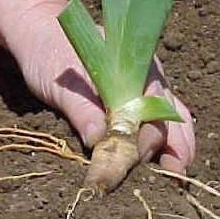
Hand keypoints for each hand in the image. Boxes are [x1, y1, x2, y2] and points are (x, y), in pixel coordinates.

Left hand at [16, 15, 195, 173]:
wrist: (41, 41)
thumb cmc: (52, 56)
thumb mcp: (62, 86)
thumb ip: (82, 111)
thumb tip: (98, 142)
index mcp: (135, 66)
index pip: (153, 103)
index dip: (150, 134)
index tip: (138, 157)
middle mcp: (147, 80)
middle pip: (169, 116)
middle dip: (175, 146)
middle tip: (173, 174)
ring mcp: (144, 94)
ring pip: (171, 122)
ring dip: (176, 149)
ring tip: (178, 176)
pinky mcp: (133, 108)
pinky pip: (157, 126)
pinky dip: (163, 147)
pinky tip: (165, 167)